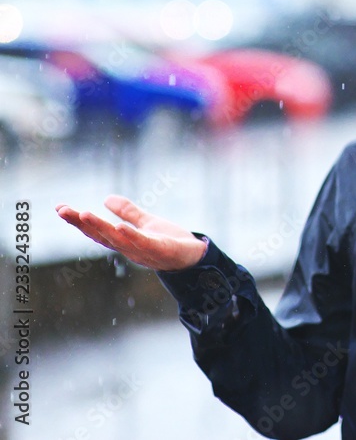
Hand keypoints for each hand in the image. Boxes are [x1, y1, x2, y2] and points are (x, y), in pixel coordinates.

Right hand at [55, 195, 207, 271]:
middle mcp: (129, 249)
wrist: (196, 257)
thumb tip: (107, 198)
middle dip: (82, 224)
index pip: (97, 232)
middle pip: (101, 236)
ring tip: (85, 214)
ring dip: (101, 228)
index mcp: (124, 242)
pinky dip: (131, 236)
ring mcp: (144, 251)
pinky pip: (144, 243)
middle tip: (63, 210)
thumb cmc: (170, 241)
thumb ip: (129, 213)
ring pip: (118, 240)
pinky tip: (120, 227)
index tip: (60, 208)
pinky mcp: (162, 251)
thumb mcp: (147, 223)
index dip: (78, 222)